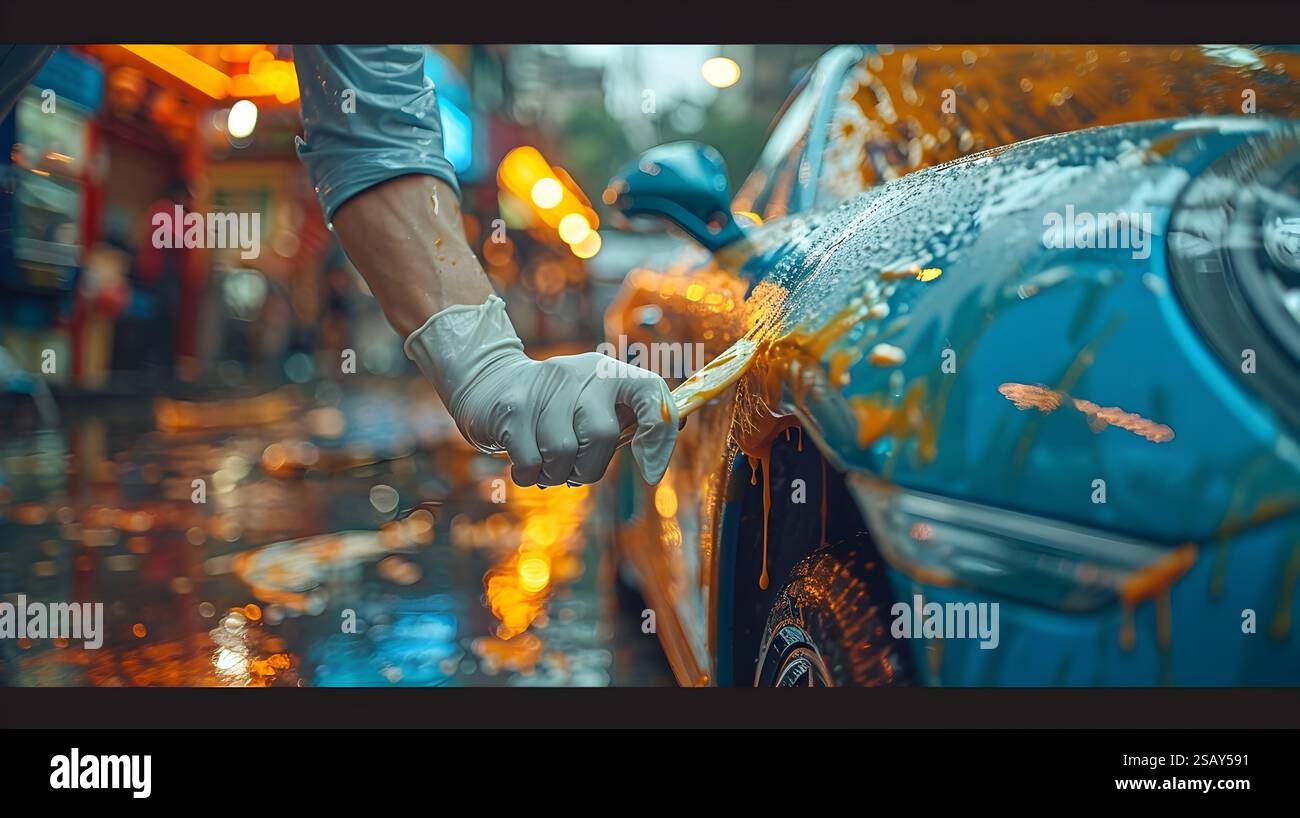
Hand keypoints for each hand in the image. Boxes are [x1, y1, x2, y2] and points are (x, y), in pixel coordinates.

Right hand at [405, 295, 678, 486]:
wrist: (492, 382)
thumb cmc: (558, 406)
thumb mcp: (597, 403)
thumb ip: (633, 416)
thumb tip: (674, 425)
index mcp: (611, 373)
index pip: (651, 394)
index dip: (659, 436)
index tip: (651, 471)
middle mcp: (582, 373)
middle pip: (602, 436)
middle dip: (589, 467)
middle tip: (575, 470)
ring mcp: (545, 386)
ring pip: (561, 452)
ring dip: (555, 473)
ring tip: (547, 464)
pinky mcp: (514, 405)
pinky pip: (529, 460)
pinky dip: (529, 474)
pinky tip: (525, 463)